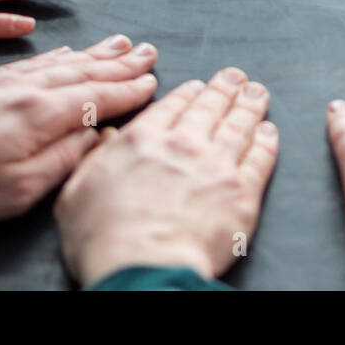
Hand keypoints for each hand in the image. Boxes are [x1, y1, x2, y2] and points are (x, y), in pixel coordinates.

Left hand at [0, 35, 158, 227]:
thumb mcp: (16, 190)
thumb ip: (65, 160)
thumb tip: (100, 137)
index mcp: (40, 113)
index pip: (99, 95)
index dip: (130, 90)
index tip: (155, 81)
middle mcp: (26, 88)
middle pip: (86, 70)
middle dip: (122, 63)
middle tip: (150, 51)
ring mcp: (3, 81)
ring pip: (63, 60)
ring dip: (97, 52)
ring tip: (123, 43)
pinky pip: (35, 61)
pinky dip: (61, 54)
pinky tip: (69, 51)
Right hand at [55, 67, 278, 285]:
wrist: (142, 267)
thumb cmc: (103, 240)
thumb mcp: (75, 193)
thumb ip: (92, 160)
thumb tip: (103, 138)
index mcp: (142, 141)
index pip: (171, 106)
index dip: (188, 93)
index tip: (198, 86)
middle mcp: (183, 144)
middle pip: (210, 108)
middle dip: (225, 88)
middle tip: (236, 77)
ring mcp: (216, 165)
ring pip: (239, 125)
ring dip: (250, 105)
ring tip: (257, 92)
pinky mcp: (242, 191)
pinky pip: (260, 158)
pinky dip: (267, 141)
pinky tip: (270, 131)